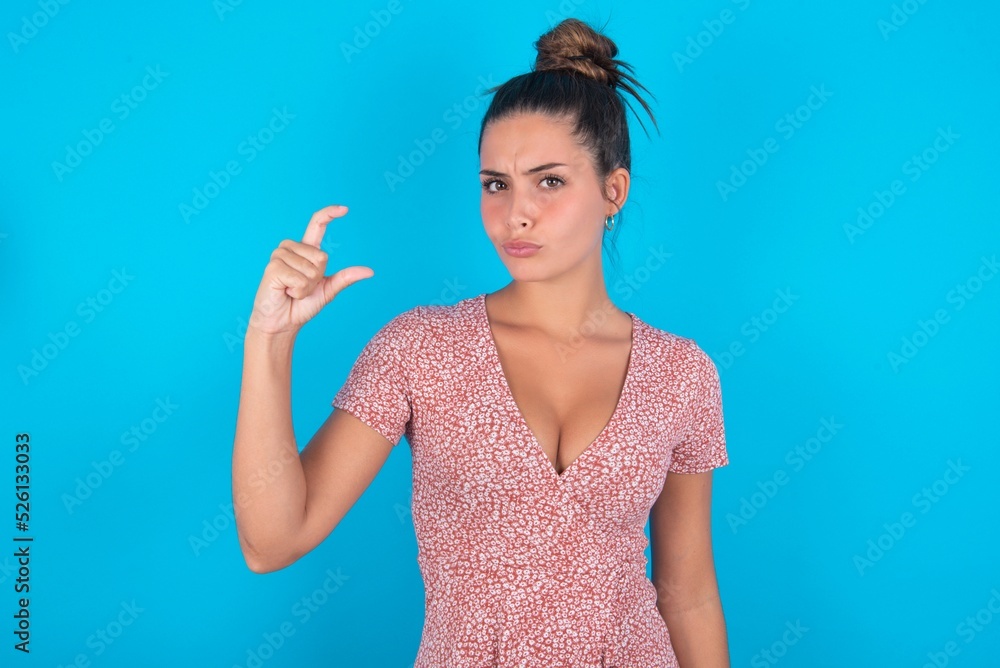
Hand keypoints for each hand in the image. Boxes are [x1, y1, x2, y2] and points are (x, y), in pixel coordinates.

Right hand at [247, 205, 373, 335]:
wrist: (282, 322)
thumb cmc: (301, 305)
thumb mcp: (328, 290)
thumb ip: (345, 278)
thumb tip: (370, 271)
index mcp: (305, 250)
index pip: (317, 225)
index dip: (329, 214)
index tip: (345, 209)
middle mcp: (291, 248)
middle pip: (322, 257)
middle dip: (316, 279)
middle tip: (301, 288)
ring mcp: (280, 256)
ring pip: (311, 269)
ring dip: (305, 287)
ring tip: (292, 290)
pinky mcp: (273, 267)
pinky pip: (299, 278)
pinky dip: (297, 291)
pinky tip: (285, 292)